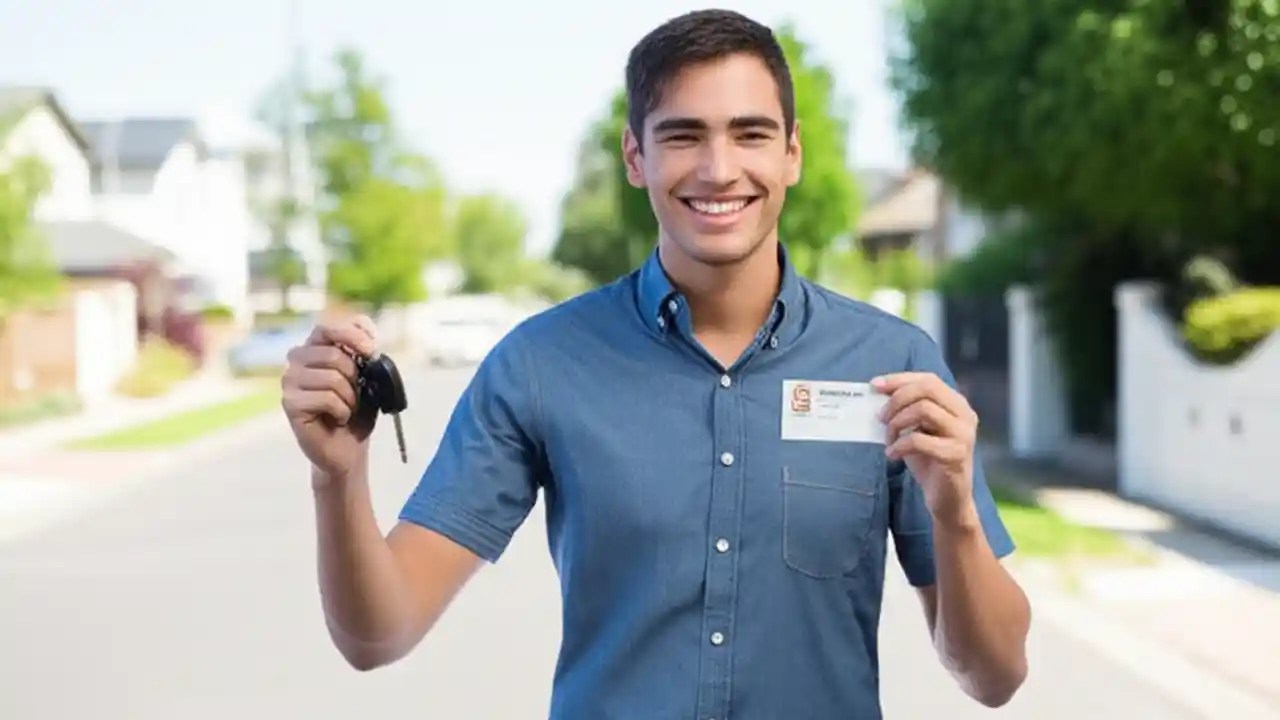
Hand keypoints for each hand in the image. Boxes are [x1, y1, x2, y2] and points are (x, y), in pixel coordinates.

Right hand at [281, 315, 379, 481]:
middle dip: (355, 376)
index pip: (327, 327)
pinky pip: (326, 398)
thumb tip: (366, 335)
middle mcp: (297, 359)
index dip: (351, 335)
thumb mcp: (368, 376)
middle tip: (355, 394)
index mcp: (315, 347)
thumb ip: (365, 352)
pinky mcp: (289, 403)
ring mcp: (289, 381)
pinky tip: (337, 419)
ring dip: (350, 397)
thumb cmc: (357, 410)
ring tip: (346, 409)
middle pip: (332, 354)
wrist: (348, 447)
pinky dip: (342, 411)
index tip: (371, 350)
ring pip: (331, 377)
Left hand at [873, 372, 979, 528]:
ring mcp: (963, 434)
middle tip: (881, 418)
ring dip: (897, 423)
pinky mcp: (956, 455)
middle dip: (897, 400)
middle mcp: (965, 415)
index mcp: (956, 404)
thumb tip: (878, 392)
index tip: (874, 385)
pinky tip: (892, 455)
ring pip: (924, 410)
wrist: (948, 500)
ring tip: (889, 439)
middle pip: (927, 389)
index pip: (928, 379)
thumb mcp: (916, 430)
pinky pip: (920, 440)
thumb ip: (906, 410)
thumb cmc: (930, 462)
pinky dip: (900, 445)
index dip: (900, 379)